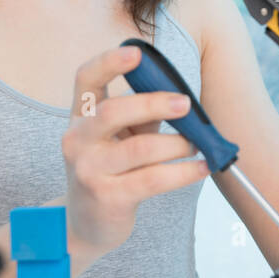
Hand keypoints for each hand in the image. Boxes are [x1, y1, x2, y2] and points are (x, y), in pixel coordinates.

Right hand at [60, 45, 211, 264]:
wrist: (84, 224)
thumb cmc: (110, 170)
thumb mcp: (119, 138)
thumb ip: (141, 116)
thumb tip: (180, 98)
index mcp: (80, 117)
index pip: (85, 79)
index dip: (108, 62)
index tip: (136, 53)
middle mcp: (77, 140)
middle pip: (113, 111)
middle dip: (154, 103)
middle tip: (187, 103)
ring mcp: (89, 170)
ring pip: (140, 149)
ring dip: (177, 144)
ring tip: (197, 144)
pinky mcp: (108, 197)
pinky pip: (153, 179)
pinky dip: (183, 172)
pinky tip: (201, 168)